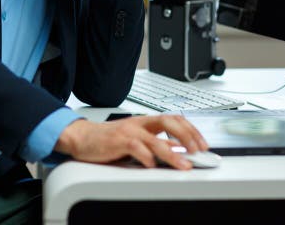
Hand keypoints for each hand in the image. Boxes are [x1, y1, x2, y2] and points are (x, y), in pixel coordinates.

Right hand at [54, 115, 207, 169]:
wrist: (82, 137)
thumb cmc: (108, 139)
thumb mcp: (135, 139)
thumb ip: (154, 144)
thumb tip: (176, 152)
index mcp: (145, 121)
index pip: (174, 119)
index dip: (191, 130)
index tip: (202, 143)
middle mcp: (139, 123)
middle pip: (169, 122)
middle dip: (187, 136)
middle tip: (199, 150)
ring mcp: (129, 131)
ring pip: (155, 140)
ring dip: (173, 154)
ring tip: (183, 165)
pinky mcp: (118, 141)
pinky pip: (136, 148)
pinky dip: (146, 158)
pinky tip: (152, 165)